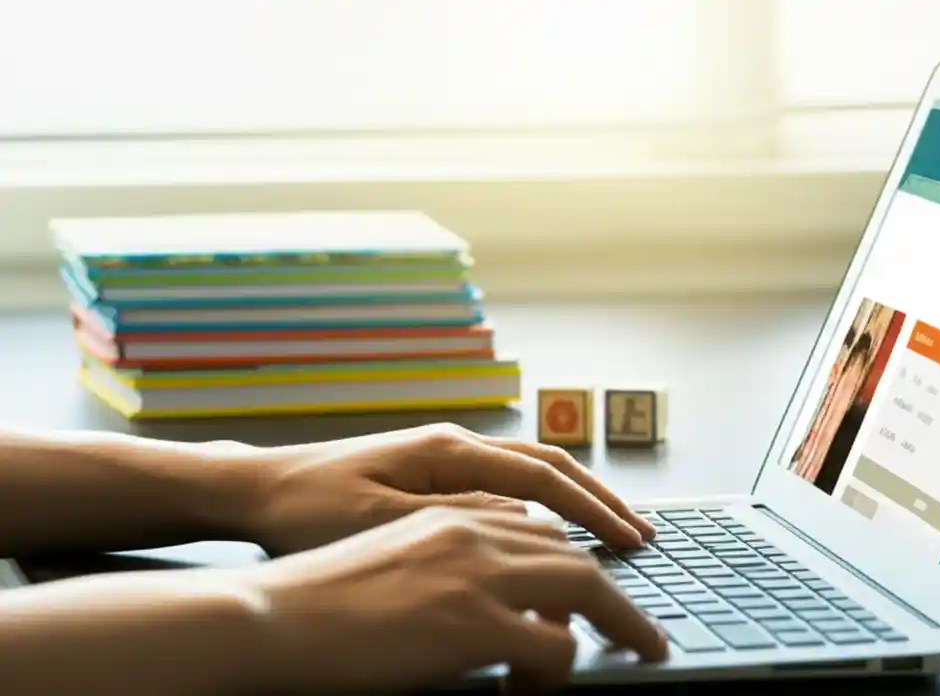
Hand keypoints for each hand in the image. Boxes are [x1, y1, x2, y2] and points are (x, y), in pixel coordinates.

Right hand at [242, 506, 667, 693]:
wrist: (269, 620)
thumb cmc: (318, 601)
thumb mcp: (394, 561)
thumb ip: (450, 565)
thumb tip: (495, 597)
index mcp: (451, 514)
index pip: (539, 526)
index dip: (579, 557)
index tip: (605, 582)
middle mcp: (473, 532)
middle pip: (574, 554)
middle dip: (618, 593)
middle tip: (644, 629)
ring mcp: (478, 575)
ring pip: (583, 588)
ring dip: (616, 624)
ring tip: (635, 652)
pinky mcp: (475, 625)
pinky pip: (555, 650)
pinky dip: (558, 674)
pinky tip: (531, 694)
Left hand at [247, 423, 655, 553]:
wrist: (253, 490)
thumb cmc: (304, 508)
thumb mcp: (378, 522)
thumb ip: (454, 521)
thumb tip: (525, 523)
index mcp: (447, 451)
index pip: (542, 476)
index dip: (592, 508)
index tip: (629, 538)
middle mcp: (453, 446)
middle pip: (549, 465)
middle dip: (599, 498)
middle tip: (640, 532)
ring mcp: (442, 459)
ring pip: (530, 474)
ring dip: (575, 500)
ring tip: (611, 530)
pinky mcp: (429, 477)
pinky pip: (505, 488)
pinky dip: (542, 508)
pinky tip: (550, 532)